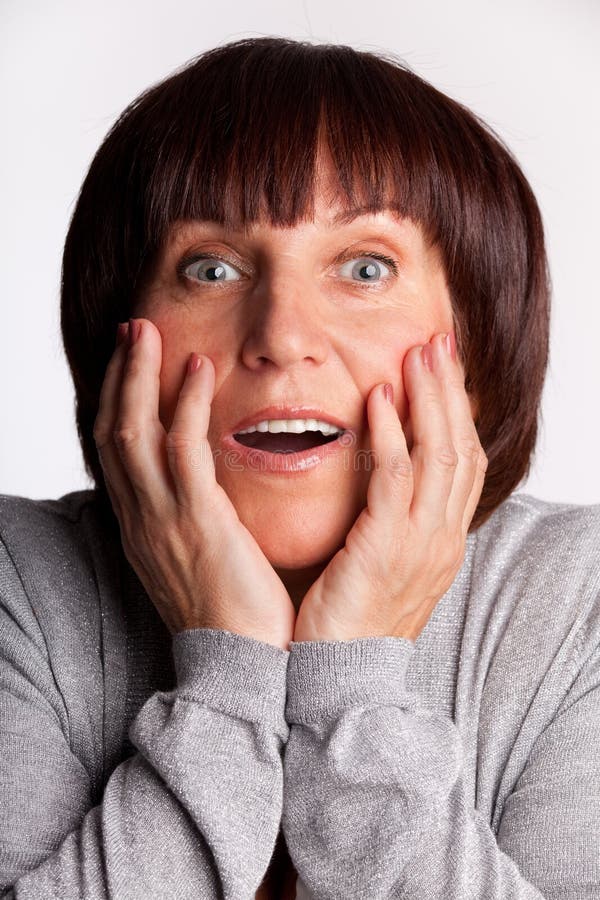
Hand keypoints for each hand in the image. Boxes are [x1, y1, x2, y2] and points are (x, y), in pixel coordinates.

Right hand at [93, 318, 295, 650]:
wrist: (245, 663)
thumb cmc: (234, 613)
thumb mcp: (199, 561)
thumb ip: (194, 520)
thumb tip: (207, 492)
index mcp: (141, 527)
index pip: (115, 452)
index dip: (117, 401)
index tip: (130, 364)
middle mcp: (140, 518)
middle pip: (111, 431)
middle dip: (117, 377)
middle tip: (131, 330)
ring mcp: (162, 519)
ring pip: (132, 431)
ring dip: (137, 375)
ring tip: (147, 330)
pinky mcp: (197, 520)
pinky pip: (181, 448)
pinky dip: (185, 403)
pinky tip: (199, 367)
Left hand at [292, 332, 487, 643]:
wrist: (338, 679)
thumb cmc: (350, 621)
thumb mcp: (383, 566)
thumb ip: (391, 521)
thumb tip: (383, 479)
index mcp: (442, 541)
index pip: (465, 463)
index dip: (457, 413)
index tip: (442, 370)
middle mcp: (442, 538)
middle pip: (461, 448)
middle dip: (450, 392)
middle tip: (437, 343)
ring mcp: (421, 543)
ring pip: (439, 454)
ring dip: (429, 399)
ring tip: (416, 355)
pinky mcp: (386, 547)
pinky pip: (395, 479)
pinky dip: (392, 434)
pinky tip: (380, 400)